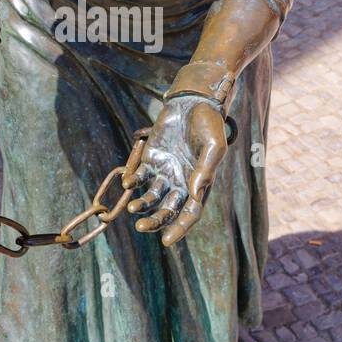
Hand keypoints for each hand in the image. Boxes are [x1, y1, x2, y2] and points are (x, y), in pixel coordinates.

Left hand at [122, 96, 229, 246]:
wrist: (193, 100)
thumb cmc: (209, 123)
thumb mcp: (213, 146)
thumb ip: (205, 169)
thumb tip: (195, 193)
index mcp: (199, 184)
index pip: (189, 213)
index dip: (179, 229)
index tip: (166, 241)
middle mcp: (181, 182)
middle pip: (167, 210)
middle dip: (155, 222)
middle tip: (142, 228)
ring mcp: (164, 171)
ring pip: (151, 197)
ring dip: (142, 206)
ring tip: (134, 208)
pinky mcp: (150, 158)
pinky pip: (139, 177)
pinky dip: (132, 182)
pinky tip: (128, 183)